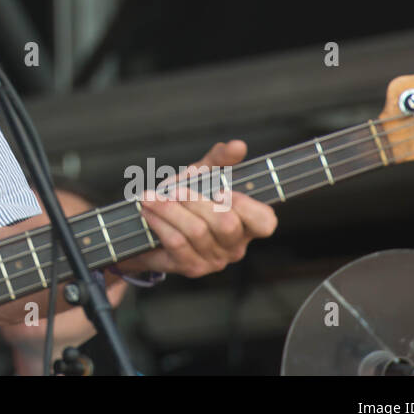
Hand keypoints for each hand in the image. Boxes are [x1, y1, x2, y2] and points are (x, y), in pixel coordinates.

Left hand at [124, 140, 276, 278]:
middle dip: (196, 201)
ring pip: (197, 232)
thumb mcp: (201, 175)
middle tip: (173, 189)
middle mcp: (236, 245)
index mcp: (247, 223)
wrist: (151, 225)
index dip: (247, 207)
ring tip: (149, 197)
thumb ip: (219, 160)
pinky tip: (148, 211)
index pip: (265, 222)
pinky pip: (177, 243)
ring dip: (170, 210)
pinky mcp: (193, 268)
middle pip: (226, 225)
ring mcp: (215, 260)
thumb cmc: (184, 196)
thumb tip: (238, 145)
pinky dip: (160, 223)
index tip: (223, 191)